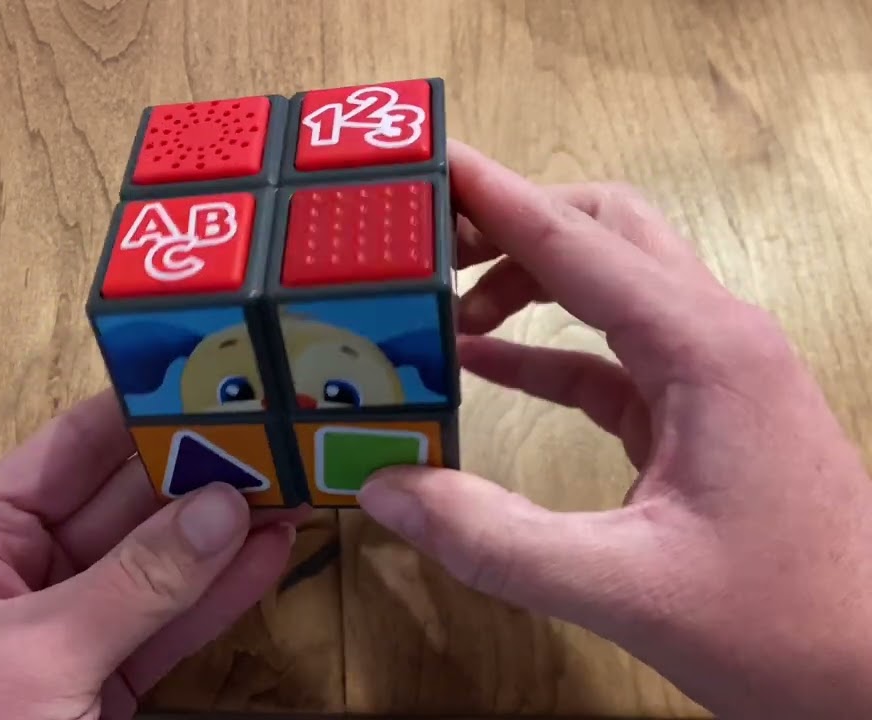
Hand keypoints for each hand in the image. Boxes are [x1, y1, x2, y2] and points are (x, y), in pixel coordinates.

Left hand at [0, 391, 302, 719]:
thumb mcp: (41, 655)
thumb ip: (137, 581)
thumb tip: (223, 507)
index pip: (66, 453)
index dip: (137, 414)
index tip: (210, 381)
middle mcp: (20, 572)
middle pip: (123, 505)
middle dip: (196, 473)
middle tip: (274, 436)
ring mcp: (68, 629)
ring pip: (157, 566)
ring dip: (222, 533)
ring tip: (293, 487)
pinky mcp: (107, 682)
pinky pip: (169, 625)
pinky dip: (219, 597)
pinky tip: (271, 556)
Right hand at [358, 141, 871, 717]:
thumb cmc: (779, 626)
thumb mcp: (622, 586)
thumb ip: (493, 540)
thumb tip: (384, 487)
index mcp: (704, 349)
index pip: (577, 241)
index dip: (493, 196)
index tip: (423, 161)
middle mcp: (714, 337)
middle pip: (605, 229)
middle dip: (511, 222)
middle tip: (422, 244)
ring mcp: (713, 372)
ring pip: (611, 281)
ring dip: (527, 280)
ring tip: (441, 309)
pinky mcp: (702, 413)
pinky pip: (610, 353)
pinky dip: (543, 349)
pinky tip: (482, 365)